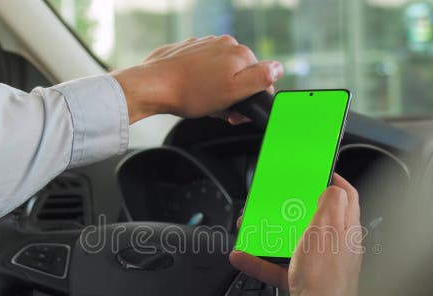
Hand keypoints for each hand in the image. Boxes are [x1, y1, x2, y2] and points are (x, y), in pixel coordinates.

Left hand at [111, 35, 282, 123]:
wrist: (154, 86)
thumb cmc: (191, 93)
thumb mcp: (233, 92)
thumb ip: (260, 78)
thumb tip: (278, 68)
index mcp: (240, 53)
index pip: (261, 78)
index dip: (252, 101)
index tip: (238, 114)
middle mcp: (224, 44)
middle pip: (240, 75)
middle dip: (234, 95)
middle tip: (220, 110)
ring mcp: (205, 45)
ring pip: (222, 72)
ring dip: (219, 90)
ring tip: (205, 103)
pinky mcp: (188, 50)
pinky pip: (204, 69)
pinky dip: (203, 82)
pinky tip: (193, 93)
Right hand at [229, 174, 363, 295]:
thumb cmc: (327, 279)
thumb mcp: (326, 229)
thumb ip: (331, 204)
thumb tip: (334, 186)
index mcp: (346, 228)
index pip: (346, 196)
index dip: (333, 180)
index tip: (316, 172)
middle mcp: (338, 246)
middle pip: (315, 218)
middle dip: (293, 208)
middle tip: (276, 201)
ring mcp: (323, 265)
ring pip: (294, 242)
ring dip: (272, 234)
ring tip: (254, 229)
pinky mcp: (308, 283)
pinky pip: (281, 267)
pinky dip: (263, 261)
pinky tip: (245, 257)